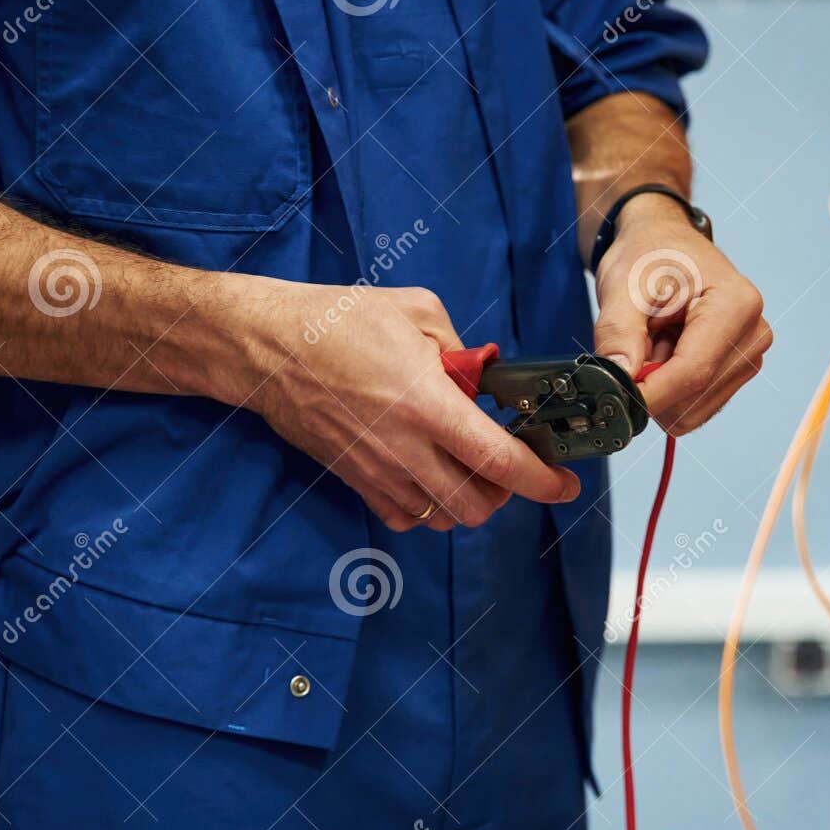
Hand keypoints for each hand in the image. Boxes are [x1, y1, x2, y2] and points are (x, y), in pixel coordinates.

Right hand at [224, 276, 579, 531]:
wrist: (267, 347)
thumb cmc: (337, 321)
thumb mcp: (417, 312)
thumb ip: (461, 348)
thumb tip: (481, 376)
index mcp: (427, 403)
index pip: (499, 462)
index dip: (541, 481)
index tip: (563, 483)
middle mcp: (404, 448)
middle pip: (475, 506)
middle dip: (505, 493)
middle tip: (508, 464)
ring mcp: (377, 470)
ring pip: (442, 517)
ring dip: (466, 499)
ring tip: (467, 466)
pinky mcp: (354, 480)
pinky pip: (405, 517)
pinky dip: (427, 507)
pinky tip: (428, 474)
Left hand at [592, 195, 771, 435]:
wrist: (664, 244)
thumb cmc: (649, 255)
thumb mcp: (624, 285)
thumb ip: (618, 333)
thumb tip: (621, 382)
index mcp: (735, 305)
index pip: (692, 372)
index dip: (649, 394)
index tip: (615, 399)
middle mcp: (753, 334)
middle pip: (693, 398)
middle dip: (653, 384)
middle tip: (638, 343)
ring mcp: (749, 356)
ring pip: (692, 410)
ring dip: (661, 386)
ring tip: (655, 342)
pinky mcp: (737, 371)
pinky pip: (694, 406)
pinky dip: (670, 388)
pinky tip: (666, 352)